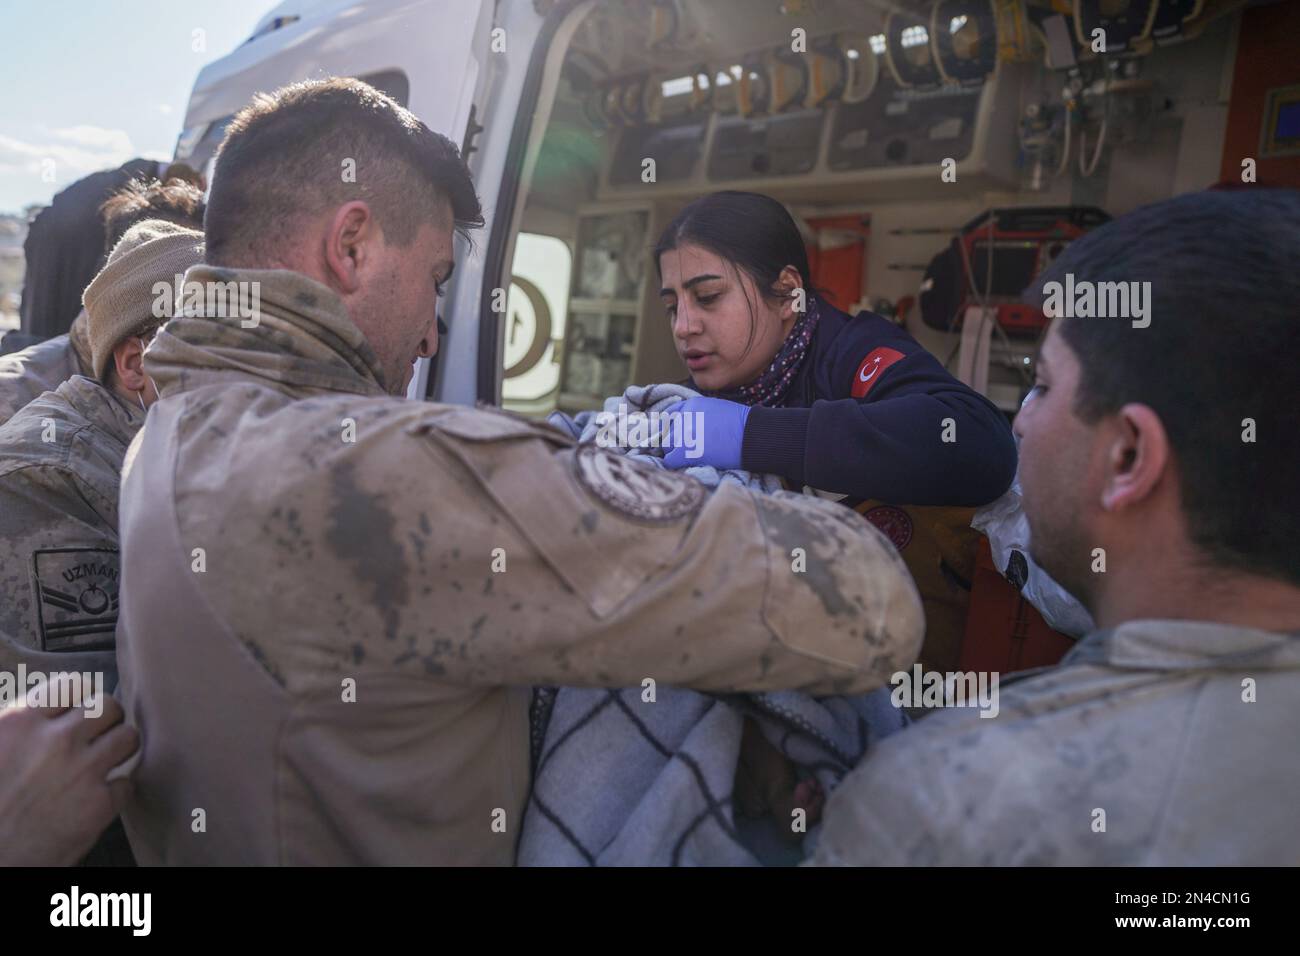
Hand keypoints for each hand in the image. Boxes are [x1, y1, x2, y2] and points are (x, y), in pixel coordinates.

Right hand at [0, 695, 138, 865]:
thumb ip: (20, 725)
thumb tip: (49, 709)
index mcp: (20, 724)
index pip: (73, 685)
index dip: (78, 699)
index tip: (77, 711)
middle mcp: (56, 741)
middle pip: (108, 706)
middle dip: (105, 720)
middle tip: (96, 736)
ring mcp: (82, 771)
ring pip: (127, 736)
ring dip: (119, 748)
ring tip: (106, 760)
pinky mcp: (99, 804)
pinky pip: (127, 782)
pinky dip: (116, 790)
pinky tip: (99, 797)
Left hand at [662, 396, 750, 470]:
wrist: (751, 435)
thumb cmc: (741, 425)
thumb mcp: (717, 409)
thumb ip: (699, 414)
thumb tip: (691, 427)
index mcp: (692, 405)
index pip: (669, 415)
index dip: (671, 427)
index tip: (675, 435)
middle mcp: (683, 417)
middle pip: (667, 431)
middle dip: (675, 440)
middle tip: (688, 448)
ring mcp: (682, 433)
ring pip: (667, 446)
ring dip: (675, 452)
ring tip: (691, 457)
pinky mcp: (685, 451)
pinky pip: (669, 460)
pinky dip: (675, 464)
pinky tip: (688, 464)